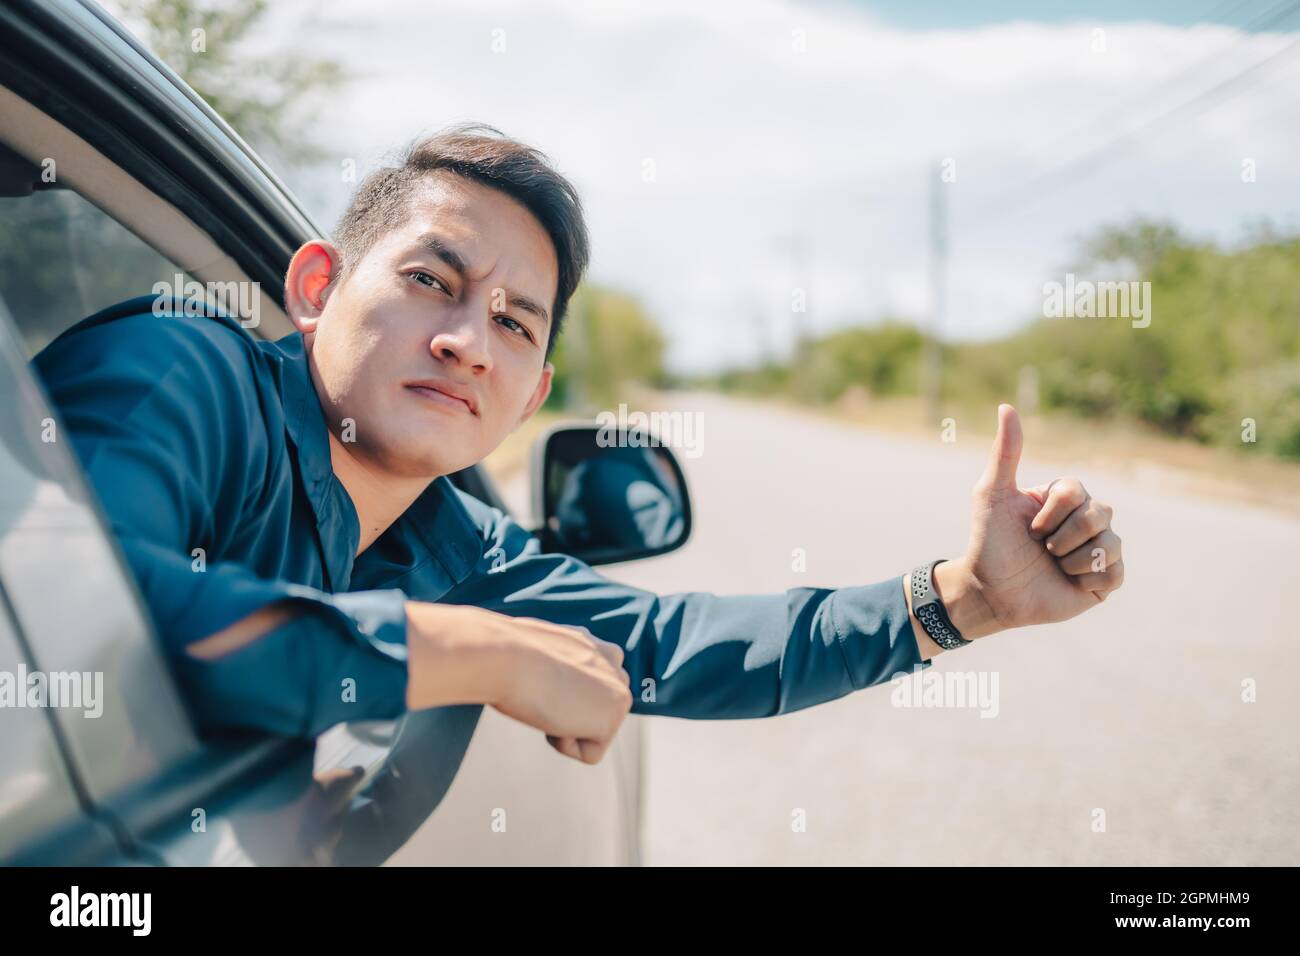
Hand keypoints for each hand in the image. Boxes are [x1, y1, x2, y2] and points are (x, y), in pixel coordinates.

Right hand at [405, 602, 631, 763]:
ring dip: (565, 728)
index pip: (588, 686)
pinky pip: (590, 754)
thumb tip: (538, 677)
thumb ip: (553, 666)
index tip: (537, 683)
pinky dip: (565, 745)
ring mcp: (618, 688)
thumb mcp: (532, 652)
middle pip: (594, 712)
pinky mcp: (613, 717)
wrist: (501, 655)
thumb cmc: (502, 653)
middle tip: (540, 693)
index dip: (559, 697)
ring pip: (591, 733)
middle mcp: (612, 661)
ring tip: (545, 701)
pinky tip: (553, 717)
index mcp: (592, 643)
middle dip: (568, 713)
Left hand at [957, 404, 1123, 633]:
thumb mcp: (991, 495)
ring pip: (1111, 544)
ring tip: (1053, 566)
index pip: (1076, 491)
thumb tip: (1006, 407)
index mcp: (1065, 497)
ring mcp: (1099, 549)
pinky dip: (1086, 579)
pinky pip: (1115, 573)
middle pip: (1100, 514)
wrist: (990, 592)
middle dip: (1062, 537)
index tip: (1029, 528)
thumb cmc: (989, 542)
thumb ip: (1005, 453)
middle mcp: (1087, 518)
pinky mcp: (1105, 579)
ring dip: (1072, 560)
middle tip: (1041, 549)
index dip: (1050, 515)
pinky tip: (1068, 582)